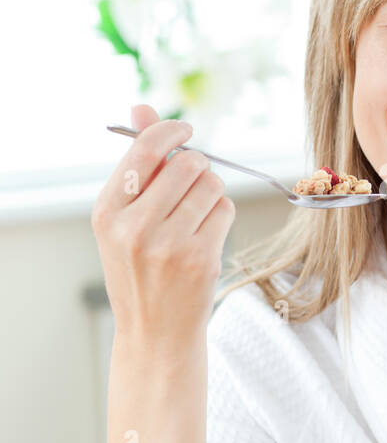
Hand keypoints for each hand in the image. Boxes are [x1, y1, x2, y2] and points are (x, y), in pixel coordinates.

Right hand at [91, 104, 235, 348]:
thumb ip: (137, 163)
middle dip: (198, 167)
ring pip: (211, 185)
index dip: (171, 130)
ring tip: (195, 219)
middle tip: (192, 186)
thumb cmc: (139, 269)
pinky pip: (225, 210)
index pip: (146, 148)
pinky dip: (221, 217)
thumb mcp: (123, 219)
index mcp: (106, 211)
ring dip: (211, 193)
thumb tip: (142, 108)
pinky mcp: (200, 259)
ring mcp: (167, 245)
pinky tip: (205, 239)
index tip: (185, 130)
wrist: (155, 334)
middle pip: (187, 163)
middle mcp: (133, 227)